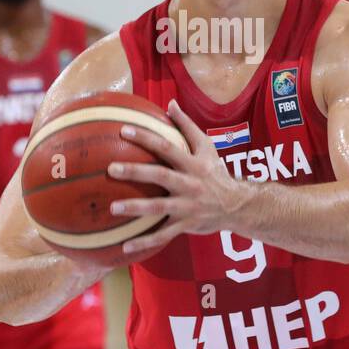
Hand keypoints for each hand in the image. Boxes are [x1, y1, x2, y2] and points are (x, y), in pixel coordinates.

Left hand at [107, 99, 246, 257]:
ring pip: (159, 207)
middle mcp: (189, 184)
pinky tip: (125, 245)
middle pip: (160, 175)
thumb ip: (187, 126)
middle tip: (110, 169)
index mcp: (193, 163)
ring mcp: (187, 206)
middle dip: (135, 171)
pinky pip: (163, 235)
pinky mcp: (186, 225)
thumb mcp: (207, 147)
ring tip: (112, 208)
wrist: (238, 205)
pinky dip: (145, 242)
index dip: (146, 138)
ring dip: (136, 208)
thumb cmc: (217, 173)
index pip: (167, 146)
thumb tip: (170, 103)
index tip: (123, 130)